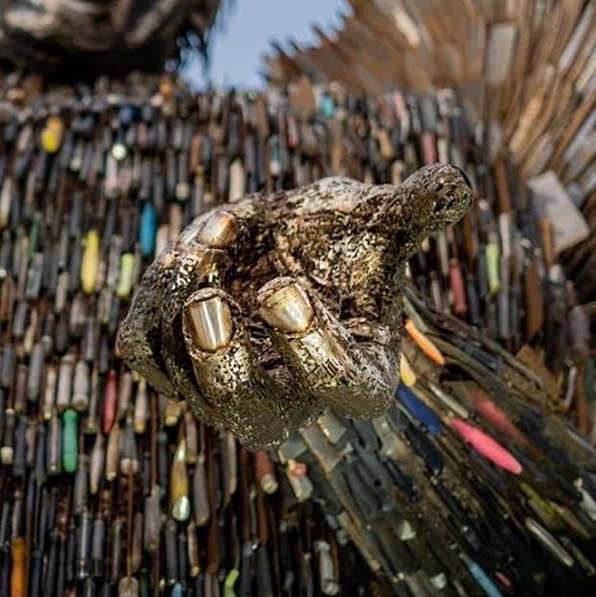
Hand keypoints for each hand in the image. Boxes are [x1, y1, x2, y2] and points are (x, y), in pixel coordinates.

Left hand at [117, 164, 471, 448]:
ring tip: (212, 236)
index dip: (310, 349)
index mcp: (353, 371)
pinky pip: (144, 348)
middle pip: (251, 415)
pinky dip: (156, 296)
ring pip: (184, 376)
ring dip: (183, 302)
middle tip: (207, 302)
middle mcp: (287, 395)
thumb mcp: (374, 218)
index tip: (285, 288)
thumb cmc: (335, 237)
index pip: (340, 391)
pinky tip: (190, 249)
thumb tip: (451, 182)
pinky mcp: (171, 359)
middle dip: (221, 362)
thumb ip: (411, 208)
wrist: (278, 238)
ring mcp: (222, 385)